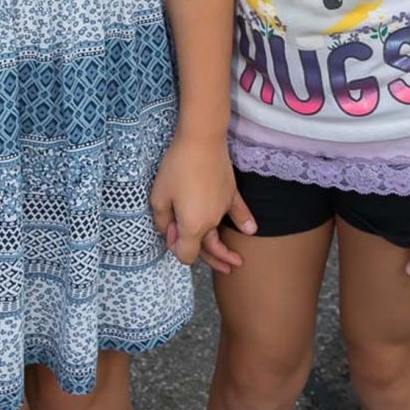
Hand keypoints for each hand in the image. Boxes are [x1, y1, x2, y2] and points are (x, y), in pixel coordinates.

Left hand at [150, 136, 254, 267]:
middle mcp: (211, 222)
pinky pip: (240, 212)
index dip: (177, 248)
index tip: (170, 229)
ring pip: (221, 233)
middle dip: (211, 260)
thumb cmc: (177, 167)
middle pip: (209, 249)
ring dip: (226, 249)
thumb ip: (162, 220)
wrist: (201, 140)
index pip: (187, 255)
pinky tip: (251, 230)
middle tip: (221, 269)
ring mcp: (223, 208)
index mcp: (192, 227)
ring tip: (235, 262)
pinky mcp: (231, 193)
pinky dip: (246, 222)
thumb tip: (170, 230)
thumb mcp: (158, 196)